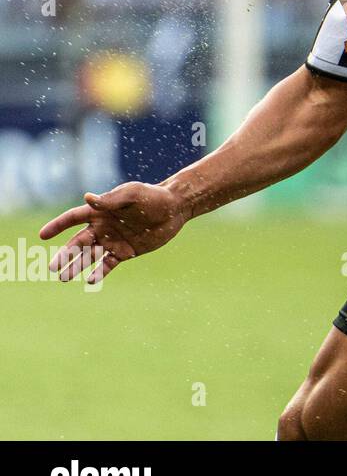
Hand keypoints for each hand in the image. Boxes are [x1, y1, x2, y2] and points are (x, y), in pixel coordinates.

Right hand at [39, 182, 190, 283]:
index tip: (42, 235)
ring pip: (90, 256)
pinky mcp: (126, 251)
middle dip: (64, 255)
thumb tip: (87, 198)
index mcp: (100, 211)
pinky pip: (108, 264)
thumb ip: (111, 199)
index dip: (58, 225)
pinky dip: (99, 272)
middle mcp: (103, 227)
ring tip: (63, 277)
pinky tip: (90, 280)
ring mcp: (113, 240)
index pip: (73, 218)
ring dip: (76, 266)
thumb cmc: (152, 197)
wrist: (175, 208)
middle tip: (51, 267)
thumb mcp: (132, 194)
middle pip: (78, 242)